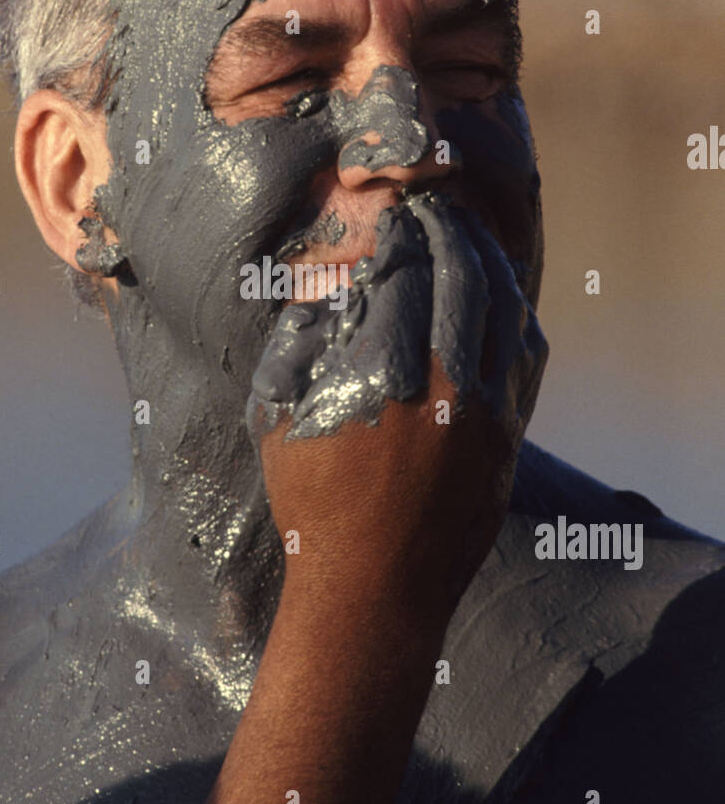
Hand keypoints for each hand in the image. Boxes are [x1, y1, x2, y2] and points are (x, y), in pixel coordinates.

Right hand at [247, 192, 547, 611]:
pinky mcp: (509, 439)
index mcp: (379, 371)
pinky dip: (516, 316)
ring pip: (504, 311)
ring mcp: (486, 411)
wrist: (372, 592)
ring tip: (471, 241)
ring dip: (489, 265)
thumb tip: (331, 292)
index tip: (399, 215)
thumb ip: (300, 342)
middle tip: (438, 210)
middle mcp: (443, 382)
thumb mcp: (278, 415)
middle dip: (451, 233)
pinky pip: (525, 359)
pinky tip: (503, 301)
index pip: (405, 272)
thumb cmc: (311, 504)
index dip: (404, 234)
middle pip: (462, 277)